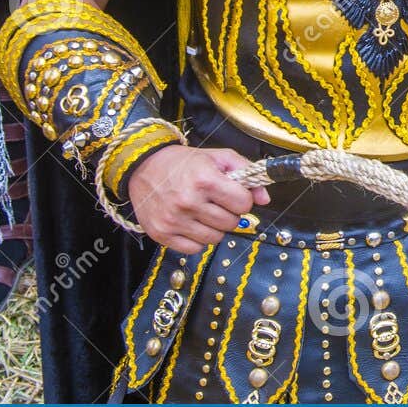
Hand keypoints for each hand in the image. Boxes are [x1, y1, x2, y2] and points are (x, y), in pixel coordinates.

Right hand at [126, 145, 269, 254]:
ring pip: (215, 238)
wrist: (143, 166)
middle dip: (231, 213)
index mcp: (205, 180)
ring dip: (215, 228)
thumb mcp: (218, 157)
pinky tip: (192, 223)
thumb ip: (246, 172)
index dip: (242, 199)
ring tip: (205, 212)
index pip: (243, 204)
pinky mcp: (161, 234)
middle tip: (219, 204)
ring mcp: (173, 220)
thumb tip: (264, 199)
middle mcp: (188, 202)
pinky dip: (197, 239)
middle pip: (231, 223)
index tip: (234, 194)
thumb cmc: (183, 162)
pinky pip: (194, 249)